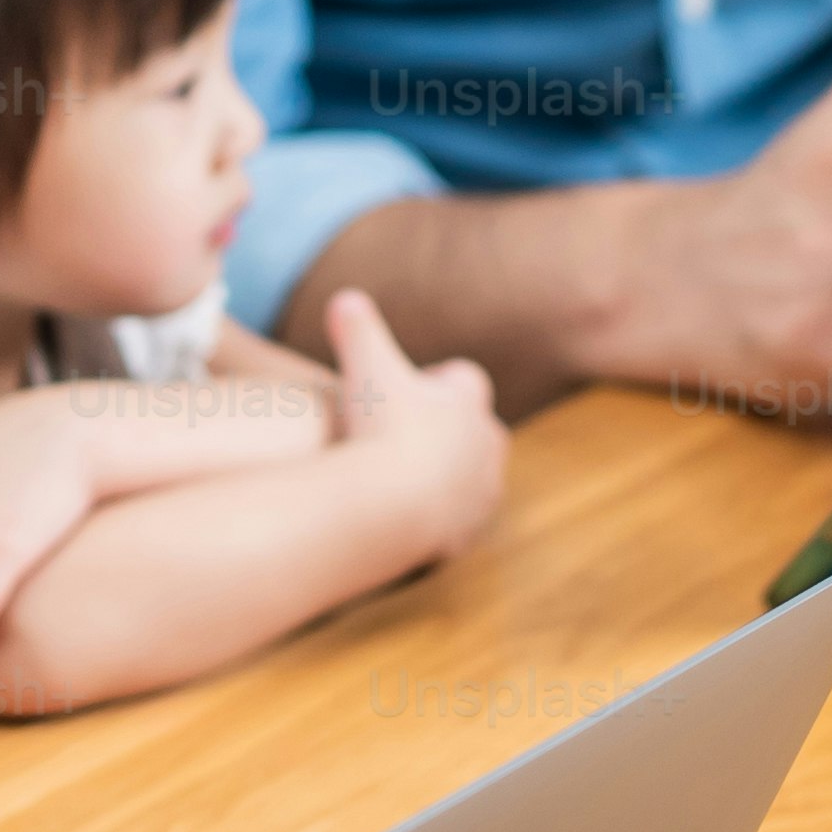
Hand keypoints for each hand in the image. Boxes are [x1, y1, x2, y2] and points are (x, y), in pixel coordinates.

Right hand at [319, 288, 505, 544]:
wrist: (392, 505)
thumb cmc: (380, 427)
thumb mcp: (364, 364)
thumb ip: (356, 326)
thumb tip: (345, 297)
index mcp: (470, 400)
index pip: (463, 380)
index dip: (434, 381)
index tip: (404, 389)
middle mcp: (486, 444)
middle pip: (473, 430)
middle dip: (445, 430)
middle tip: (403, 435)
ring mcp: (480, 493)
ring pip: (467, 478)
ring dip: (441, 476)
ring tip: (401, 480)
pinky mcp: (467, 534)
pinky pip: (453, 522)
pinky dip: (432, 518)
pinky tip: (402, 516)